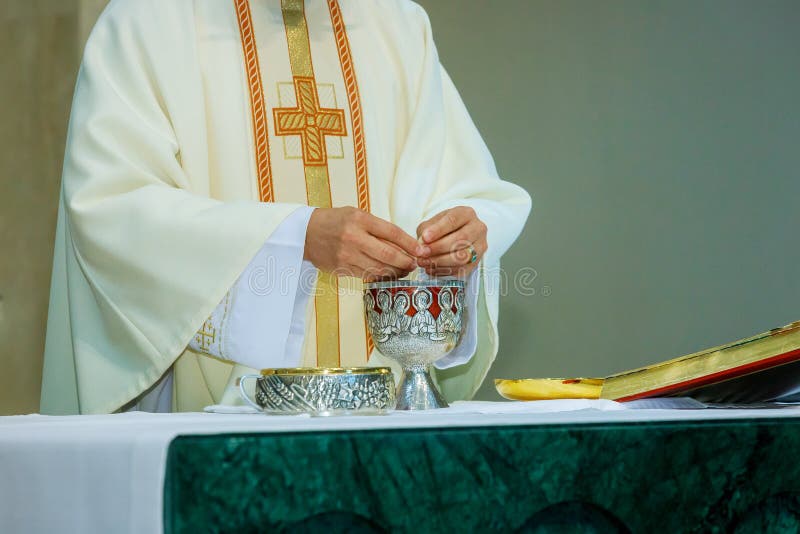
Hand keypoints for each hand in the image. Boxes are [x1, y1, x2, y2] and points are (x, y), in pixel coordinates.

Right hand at [305, 207, 422, 280]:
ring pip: (379, 268)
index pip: (391, 232)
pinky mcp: (342, 268)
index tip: (421, 250)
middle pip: (388, 254)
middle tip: (415, 264)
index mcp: (359, 219)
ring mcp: (347, 255)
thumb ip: (378, 227)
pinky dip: (381, 275)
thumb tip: (404, 243)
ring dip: (396, 271)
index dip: (409, 243)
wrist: (306, 233)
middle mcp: (353, 237)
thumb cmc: (336, 221)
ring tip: (404, 270)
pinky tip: (388, 273)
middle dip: (406, 261)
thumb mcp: (357, 215)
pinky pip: (367, 275)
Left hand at [416, 206, 486, 276]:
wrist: (454, 239)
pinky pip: (461, 269)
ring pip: (463, 256)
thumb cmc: (443, 229)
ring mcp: (480, 246)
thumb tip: (422, 244)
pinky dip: (444, 271)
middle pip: (461, 238)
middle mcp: (477, 228)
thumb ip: (426, 230)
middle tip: (423, 252)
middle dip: (439, 247)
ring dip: (441, 261)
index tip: (425, 238)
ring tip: (425, 262)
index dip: (438, 230)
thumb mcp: (432, 223)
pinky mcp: (477, 261)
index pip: (453, 220)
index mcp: (466, 214)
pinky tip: (432, 269)